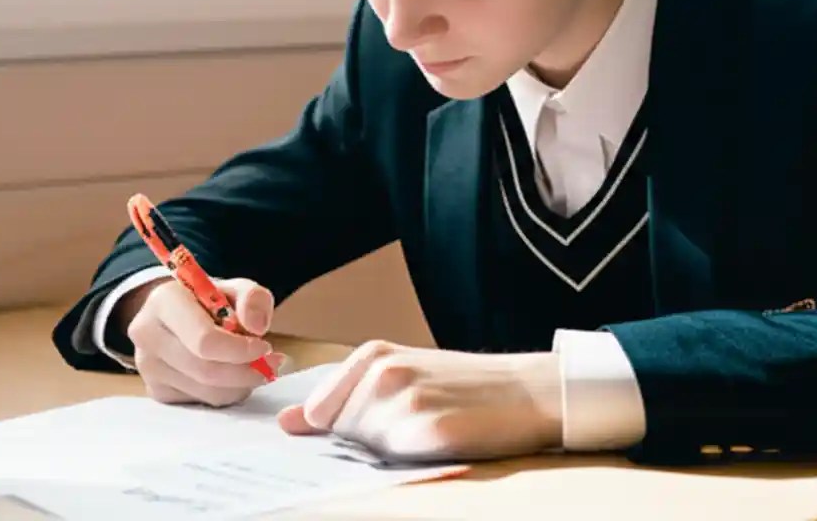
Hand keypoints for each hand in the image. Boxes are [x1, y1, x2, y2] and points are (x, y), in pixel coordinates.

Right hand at [124, 277, 286, 406]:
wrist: (175, 313)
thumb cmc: (209, 300)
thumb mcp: (236, 287)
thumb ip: (253, 298)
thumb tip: (257, 326)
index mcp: (164, 301)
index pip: (205, 340)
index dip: (241, 350)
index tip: (265, 347)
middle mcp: (147, 334)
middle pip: (206, 371)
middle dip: (247, 372)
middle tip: (272, 364)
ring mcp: (147, 366)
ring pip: (207, 392)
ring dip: (241, 385)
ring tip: (252, 366)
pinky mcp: (156, 390)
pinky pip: (201, 402)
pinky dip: (226, 392)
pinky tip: (231, 375)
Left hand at [277, 341, 562, 461]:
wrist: (529, 390)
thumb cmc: (465, 386)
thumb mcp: (402, 375)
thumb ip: (343, 397)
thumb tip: (287, 424)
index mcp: (372, 356)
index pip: (320, 412)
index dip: (341, 430)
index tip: (378, 429)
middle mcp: (381, 373)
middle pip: (341, 434)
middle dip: (369, 440)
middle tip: (417, 425)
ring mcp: (402, 401)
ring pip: (365, 449)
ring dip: (392, 451)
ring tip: (430, 429)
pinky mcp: (426, 430)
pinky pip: (395, 461)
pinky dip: (413, 459)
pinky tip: (441, 439)